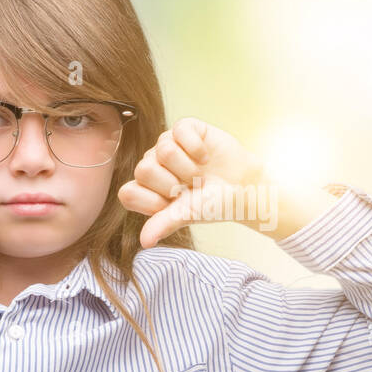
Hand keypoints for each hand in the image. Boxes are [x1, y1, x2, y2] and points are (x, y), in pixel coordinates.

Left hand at [117, 117, 266, 247]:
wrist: (243, 186)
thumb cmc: (212, 204)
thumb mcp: (188, 215)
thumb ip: (164, 223)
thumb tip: (145, 242)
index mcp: (145, 190)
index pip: (128, 193)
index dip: (152, 200)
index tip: (175, 204)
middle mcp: (150, 166)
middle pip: (144, 169)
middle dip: (174, 182)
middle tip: (190, 186)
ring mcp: (164, 145)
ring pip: (164, 150)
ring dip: (188, 166)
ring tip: (199, 172)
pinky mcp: (183, 129)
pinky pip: (180, 130)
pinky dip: (197, 147)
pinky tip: (205, 156)